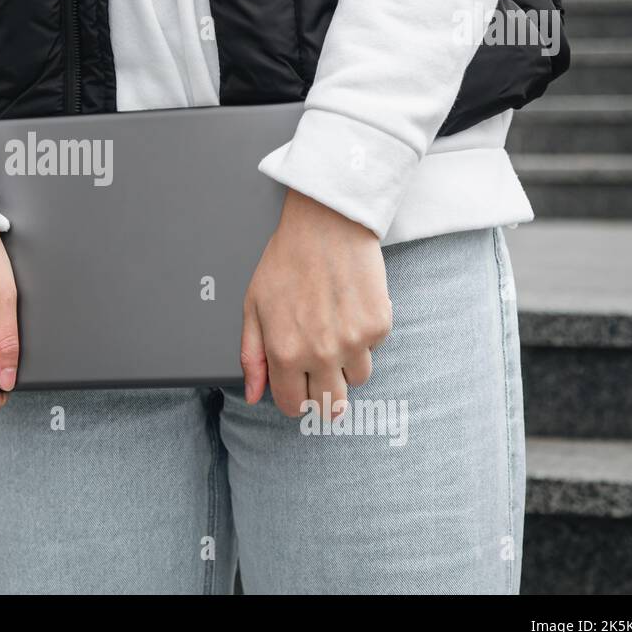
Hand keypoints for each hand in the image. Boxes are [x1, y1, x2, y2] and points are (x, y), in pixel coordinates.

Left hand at [240, 189, 392, 416]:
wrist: (327, 226)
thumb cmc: (286, 261)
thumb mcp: (253, 307)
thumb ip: (252, 356)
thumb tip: (254, 396)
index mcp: (285, 353)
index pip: (294, 406)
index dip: (294, 398)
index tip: (297, 386)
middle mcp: (321, 355)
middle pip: (330, 406)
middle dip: (322, 392)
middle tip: (318, 366)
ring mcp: (354, 343)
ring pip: (356, 380)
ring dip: (346, 364)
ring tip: (333, 328)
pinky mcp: (379, 327)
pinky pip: (373, 350)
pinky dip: (364, 337)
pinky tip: (349, 309)